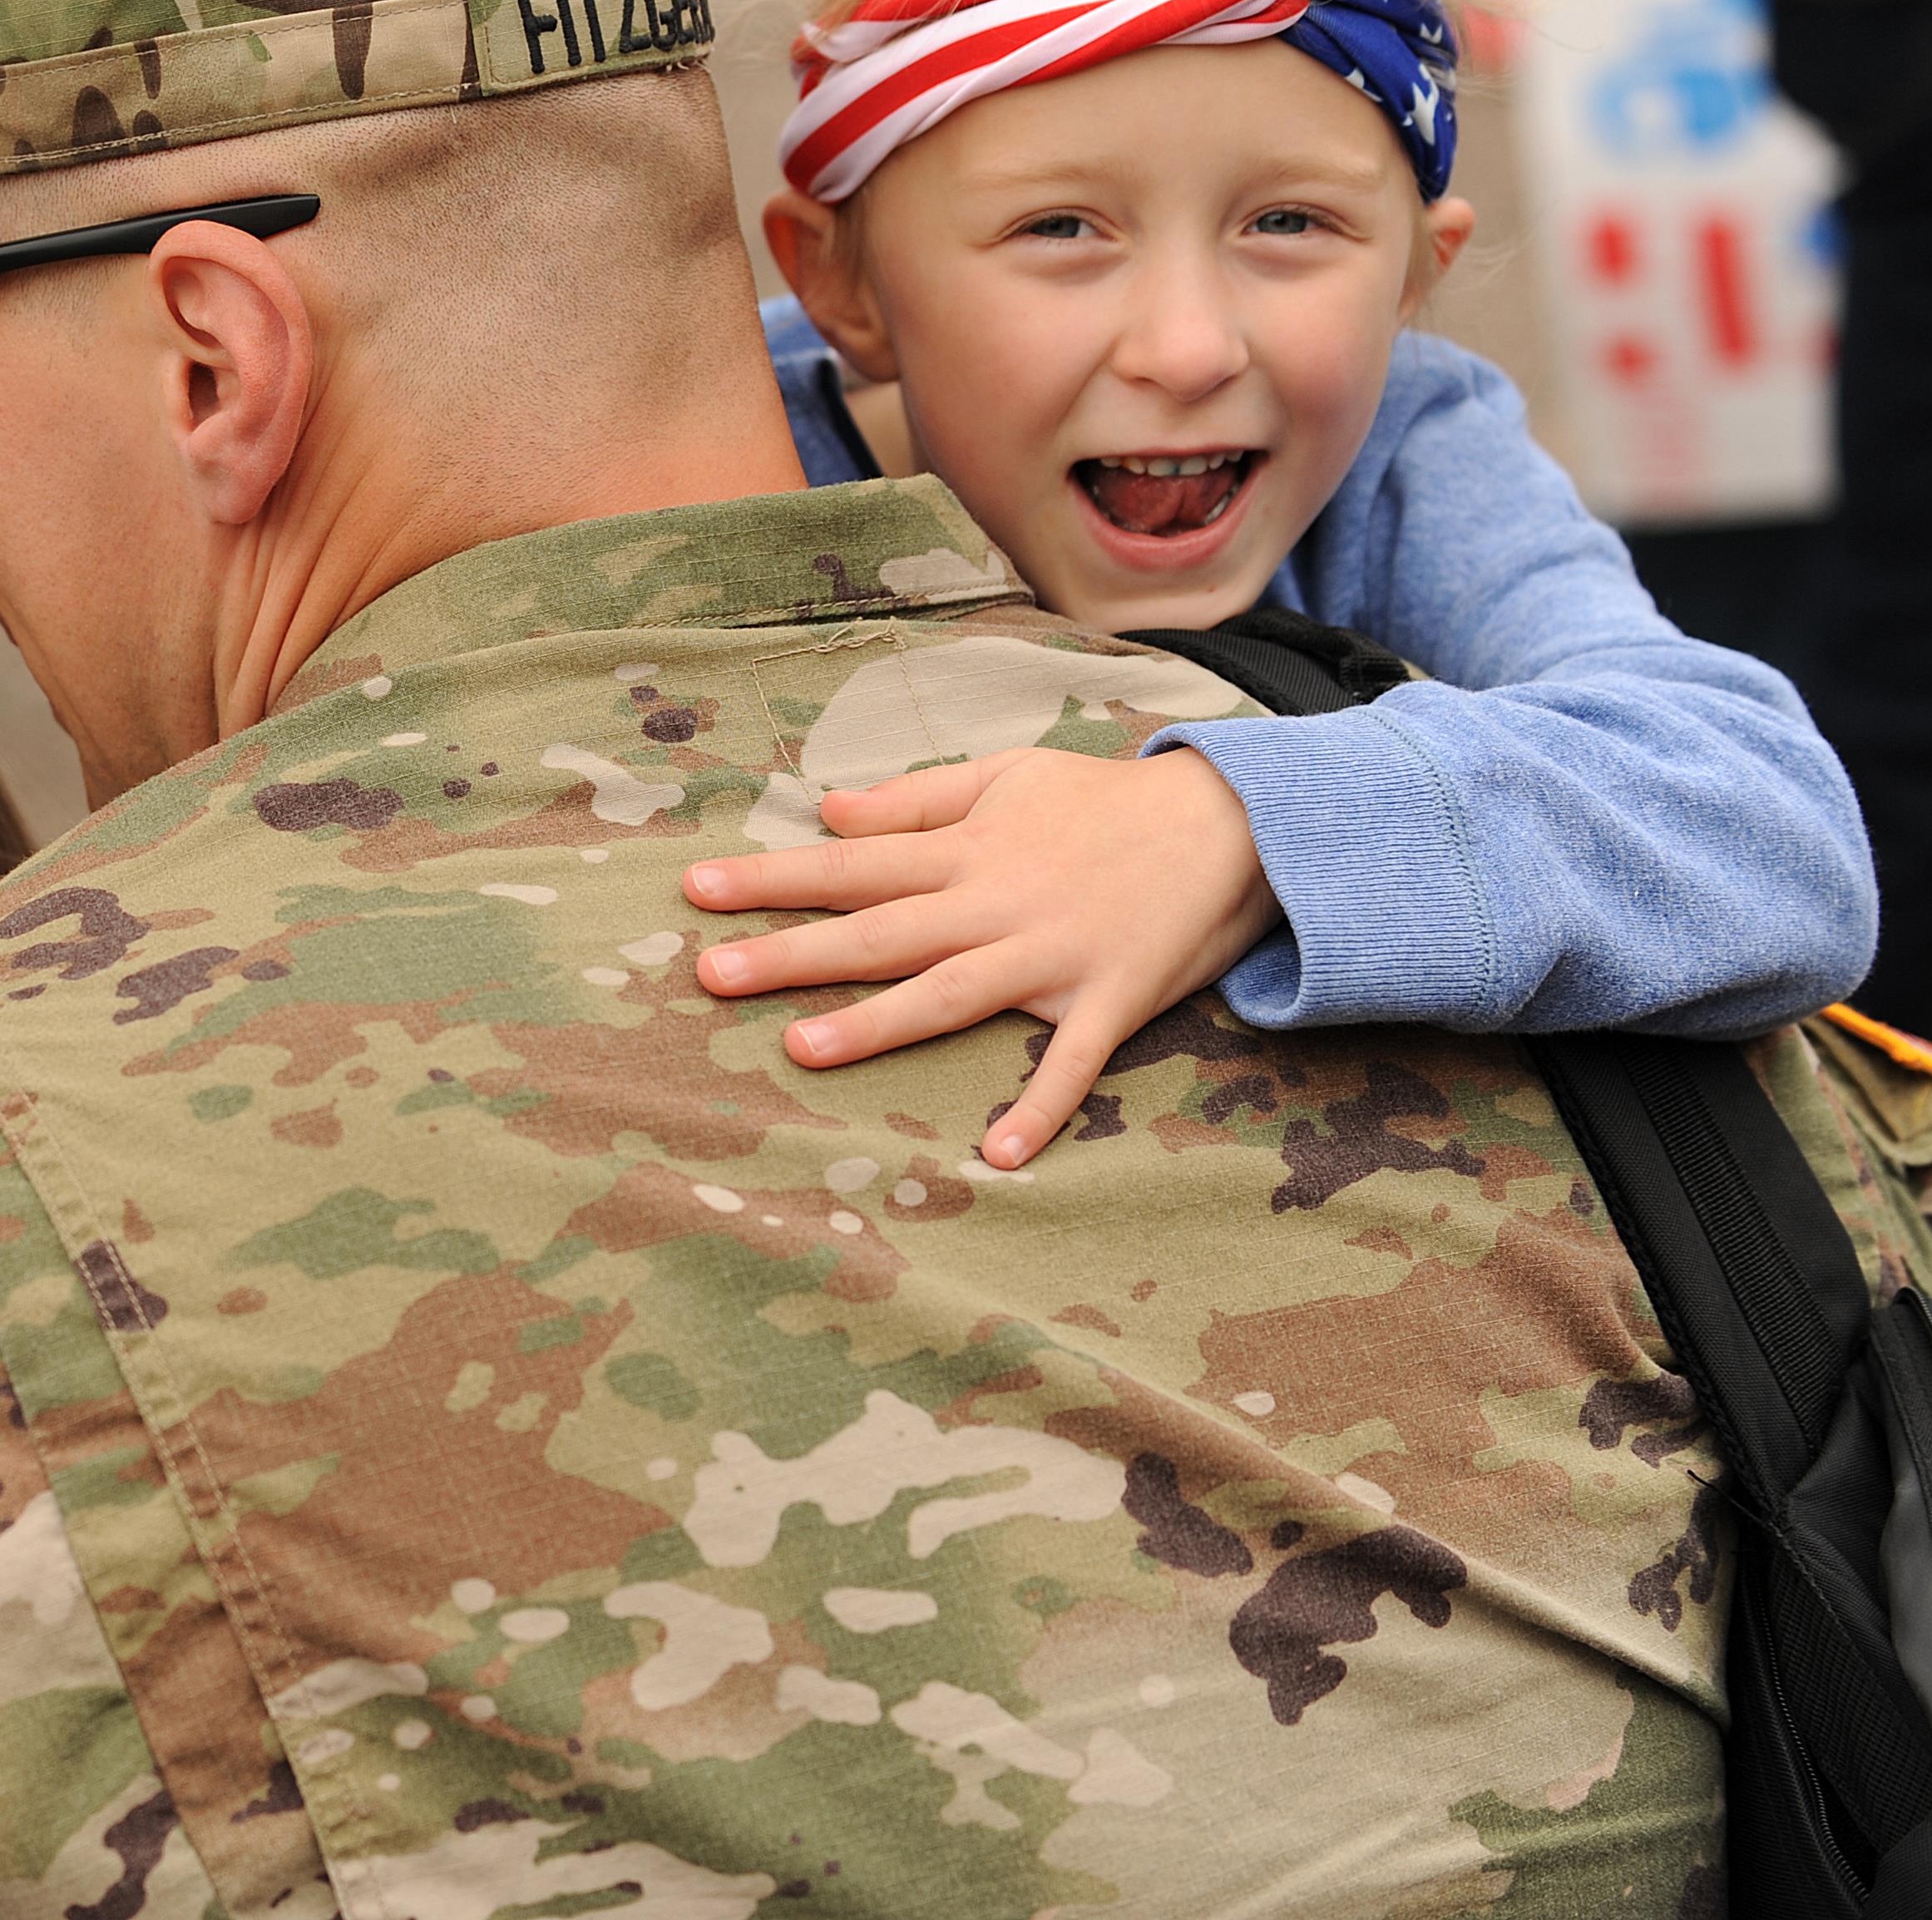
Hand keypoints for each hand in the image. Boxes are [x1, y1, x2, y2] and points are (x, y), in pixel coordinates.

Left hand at [683, 749, 1281, 1167]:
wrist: (1236, 819)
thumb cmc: (1105, 800)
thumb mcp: (1006, 775)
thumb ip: (914, 797)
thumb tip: (824, 810)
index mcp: (967, 848)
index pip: (851, 864)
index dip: (772, 877)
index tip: (695, 889)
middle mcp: (997, 902)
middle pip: (879, 931)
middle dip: (791, 953)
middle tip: (707, 973)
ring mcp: (1053, 955)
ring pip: (950, 992)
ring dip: (877, 1024)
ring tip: (800, 1049)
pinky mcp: (1113, 999)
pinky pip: (1072, 1062)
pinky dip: (1040, 1106)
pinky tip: (996, 1154)